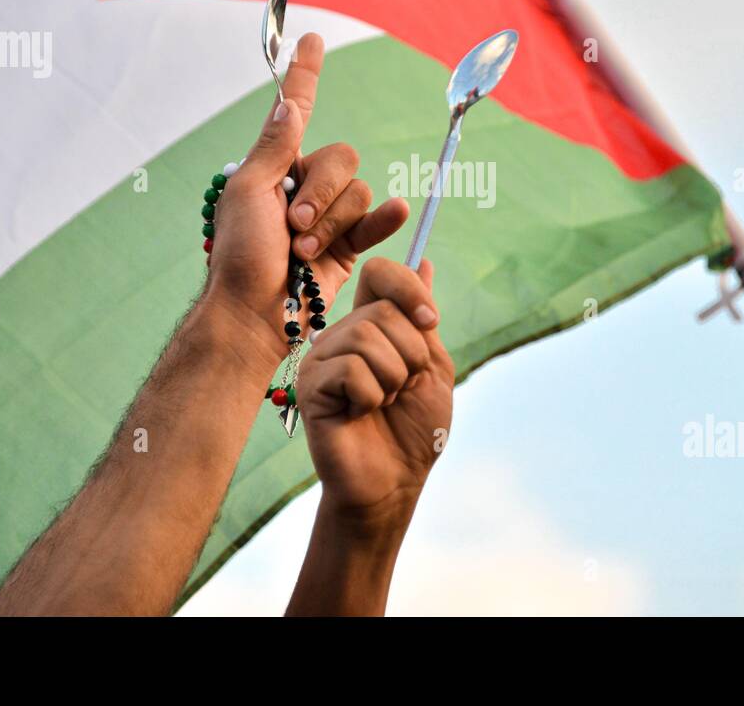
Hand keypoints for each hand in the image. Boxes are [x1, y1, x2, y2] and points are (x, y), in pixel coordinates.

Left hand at [204, 33, 407, 369]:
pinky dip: (385, 217)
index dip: (304, 74)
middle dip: (320, 192)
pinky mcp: (349, 246)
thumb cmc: (240, 256)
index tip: (312, 39)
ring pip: (358, 192)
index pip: (295, 110)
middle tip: (294, 225)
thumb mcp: (248, 193)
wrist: (256, 313)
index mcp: (275, 166)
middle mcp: (304, 185)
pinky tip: (397, 212)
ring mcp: (329, 216)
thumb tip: (288, 103)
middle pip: (340, 159)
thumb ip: (275, 149)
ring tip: (304, 252)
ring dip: (333, 222)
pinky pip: (377, 219)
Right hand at [298, 258, 455, 525]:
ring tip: (382, 403)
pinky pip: (352, 370)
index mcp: (369, 324)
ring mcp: (322, 359)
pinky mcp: (310, 386)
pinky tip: (361, 414)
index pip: (379, 271)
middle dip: (410, 356)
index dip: (408, 289)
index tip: (430, 323)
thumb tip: (424, 262)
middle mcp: (341, 335)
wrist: (395, 482)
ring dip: (393, 379)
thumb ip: (422, 319)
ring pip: (367, 338)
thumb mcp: (432, 366)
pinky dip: (372, 397)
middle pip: (383, 310)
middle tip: (400, 388)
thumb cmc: (415, 429)